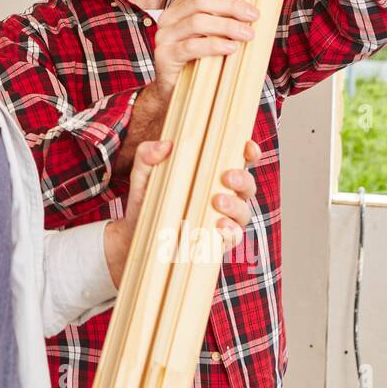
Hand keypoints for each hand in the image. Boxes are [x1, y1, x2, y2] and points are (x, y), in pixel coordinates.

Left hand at [104, 138, 260, 287]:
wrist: (135, 234)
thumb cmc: (146, 198)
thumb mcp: (142, 174)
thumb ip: (147, 155)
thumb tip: (165, 145)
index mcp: (212, 174)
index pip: (239, 160)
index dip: (250, 152)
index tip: (248, 146)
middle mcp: (225, 196)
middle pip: (247, 186)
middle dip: (243, 179)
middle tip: (227, 177)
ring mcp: (223, 220)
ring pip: (244, 213)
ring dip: (236, 206)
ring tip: (217, 201)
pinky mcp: (217, 242)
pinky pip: (233, 238)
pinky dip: (231, 232)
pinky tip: (219, 225)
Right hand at [150, 0, 258, 98]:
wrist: (173, 90)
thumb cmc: (197, 60)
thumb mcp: (210, 35)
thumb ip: (221, 19)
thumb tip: (251, 8)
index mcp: (179, 7)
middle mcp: (169, 17)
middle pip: (201, 0)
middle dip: (231, 6)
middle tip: (253, 15)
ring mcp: (164, 36)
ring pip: (197, 21)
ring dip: (227, 26)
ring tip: (248, 34)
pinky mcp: (164, 56)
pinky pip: (191, 46)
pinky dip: (214, 45)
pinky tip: (231, 48)